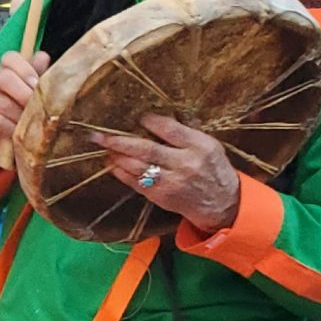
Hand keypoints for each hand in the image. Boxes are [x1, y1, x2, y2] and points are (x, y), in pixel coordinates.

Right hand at [0, 50, 43, 171]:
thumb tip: (44, 58)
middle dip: (23, 94)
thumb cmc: (19, 103)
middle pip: (4, 78)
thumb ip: (38, 72)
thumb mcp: (31, 86)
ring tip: (32, 122)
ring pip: (0, 101)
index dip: (25, 70)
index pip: (10, 58)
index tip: (37, 84)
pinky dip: (8, 125)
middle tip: (37, 107)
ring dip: (18, 114)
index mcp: (5, 65)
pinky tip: (18, 131)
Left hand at [98, 114, 240, 234]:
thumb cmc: (212, 168)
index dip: (151, 122)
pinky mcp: (161, 197)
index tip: (139, 117)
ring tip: (104, 147)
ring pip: (137, 167)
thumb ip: (186, 133)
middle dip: (120, 141)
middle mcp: (185, 164)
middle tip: (99, 135)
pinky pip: (135, 183)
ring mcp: (171, 182)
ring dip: (117, 157)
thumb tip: (156, 117)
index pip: (171, 130)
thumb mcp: (209, 145)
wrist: (220, 203)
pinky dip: (121, 173)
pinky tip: (112, 164)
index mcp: (199, 146)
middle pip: (147, 150)